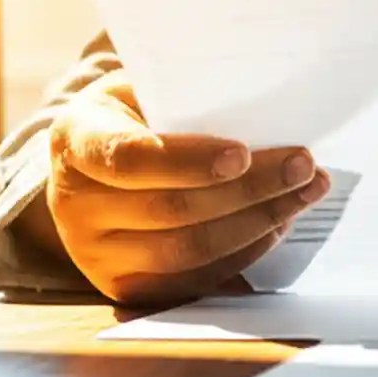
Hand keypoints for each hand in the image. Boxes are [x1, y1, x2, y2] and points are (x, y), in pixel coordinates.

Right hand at [39, 71, 329, 303]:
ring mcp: (95, 254)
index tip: (242, 155)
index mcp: (76, 140)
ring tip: (304, 193)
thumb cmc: (135, 117)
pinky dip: (244, 253)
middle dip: (250, 189)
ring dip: (258, 222)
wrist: (95, 167)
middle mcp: (73, 204)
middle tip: (302, 166)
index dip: (188, 161)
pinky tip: (277, 223)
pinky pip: (194, 279)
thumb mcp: (143, 90)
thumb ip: (186, 98)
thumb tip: (264, 105)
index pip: (127, 158)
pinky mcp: (125, 286)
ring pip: (188, 250)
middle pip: (172, 209)